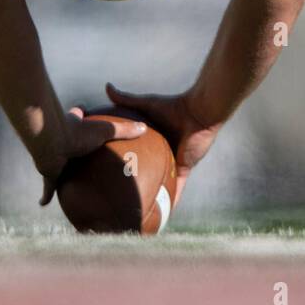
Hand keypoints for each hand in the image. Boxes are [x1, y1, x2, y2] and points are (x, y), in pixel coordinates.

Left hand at [34, 106, 146, 206]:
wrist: (52, 143)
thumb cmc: (77, 133)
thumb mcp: (105, 130)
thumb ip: (124, 130)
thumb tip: (144, 127)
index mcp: (73, 125)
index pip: (77, 114)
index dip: (80, 111)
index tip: (83, 109)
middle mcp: (60, 139)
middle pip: (65, 139)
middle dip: (70, 142)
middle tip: (79, 150)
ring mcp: (53, 156)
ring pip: (55, 162)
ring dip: (58, 168)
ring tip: (66, 178)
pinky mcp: (49, 172)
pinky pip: (48, 186)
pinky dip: (46, 195)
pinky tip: (43, 203)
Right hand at [104, 83, 220, 206]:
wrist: (198, 113)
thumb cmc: (173, 106)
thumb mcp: (145, 104)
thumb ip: (126, 98)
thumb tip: (106, 86)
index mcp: (153, 140)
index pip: (136, 155)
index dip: (125, 164)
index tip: (109, 174)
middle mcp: (163, 154)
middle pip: (147, 174)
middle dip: (137, 186)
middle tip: (119, 199)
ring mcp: (173, 163)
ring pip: (161, 186)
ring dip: (154, 199)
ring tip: (138, 215)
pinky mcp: (183, 169)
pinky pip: (176, 190)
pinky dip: (170, 203)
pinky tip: (162, 218)